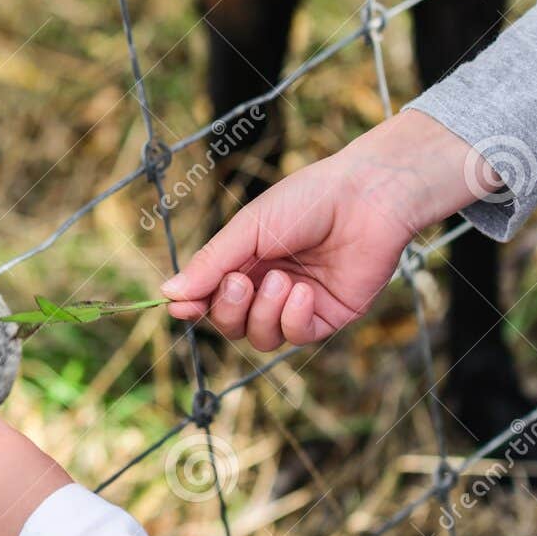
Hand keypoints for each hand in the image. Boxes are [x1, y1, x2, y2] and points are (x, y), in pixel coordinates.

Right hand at [161, 110, 493, 349]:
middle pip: (229, 324)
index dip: (193, 306)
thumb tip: (168, 294)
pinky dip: (292, 318)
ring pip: (258, 337)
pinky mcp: (327, 317)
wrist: (368, 198)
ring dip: (263, 313)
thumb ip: (210, 264)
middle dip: (227, 308)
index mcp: (244, 262)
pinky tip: (304, 291)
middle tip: (240, 282)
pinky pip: (294, 337)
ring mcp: (296, 305)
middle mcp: (267, 287)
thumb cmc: (308, 201)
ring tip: (282, 280)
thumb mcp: (248, 229)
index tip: (180, 308)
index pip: (208, 297)